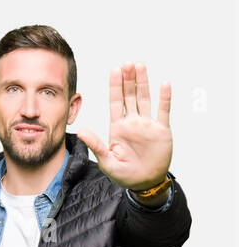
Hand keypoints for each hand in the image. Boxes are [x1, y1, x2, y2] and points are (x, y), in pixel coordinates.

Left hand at [77, 63, 171, 190]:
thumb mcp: (107, 161)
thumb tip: (81, 131)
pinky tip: (164, 84)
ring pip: (145, 98)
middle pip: (130, 96)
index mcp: (118, 128)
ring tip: (140, 66)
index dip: (115, 86)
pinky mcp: (161, 129)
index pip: (116, 103)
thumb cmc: (124, 175)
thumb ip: (96, 145)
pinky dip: (164, 97)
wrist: (144, 182)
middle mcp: (132, 122)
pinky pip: (164, 110)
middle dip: (128, 79)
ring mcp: (147, 124)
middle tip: (127, 63)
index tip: (114, 70)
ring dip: (143, 82)